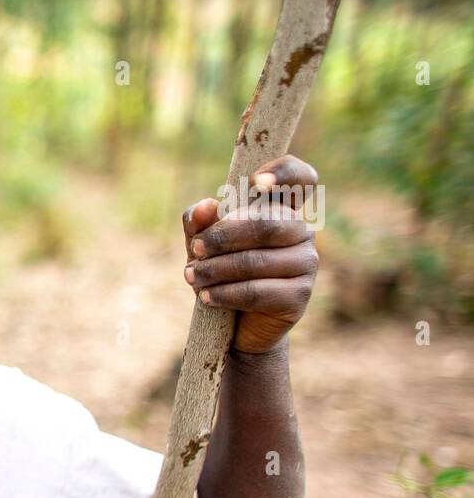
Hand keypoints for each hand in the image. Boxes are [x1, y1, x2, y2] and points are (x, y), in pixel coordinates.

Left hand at [181, 155, 319, 354]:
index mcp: (282, 209)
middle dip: (222, 237)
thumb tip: (206, 206)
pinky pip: (258, 291)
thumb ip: (199, 222)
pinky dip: (226, 293)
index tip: (253, 183)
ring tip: (192, 277)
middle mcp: (302, 231)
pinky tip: (207, 297)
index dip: (283, 172)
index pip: (301, 178)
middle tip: (195, 249)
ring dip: (216, 269)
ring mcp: (306, 264)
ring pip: (257, 260)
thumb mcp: (204, 244)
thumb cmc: (223, 273)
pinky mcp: (299, 296)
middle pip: (266, 224)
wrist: (238, 325)